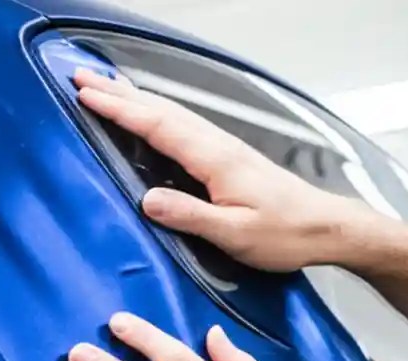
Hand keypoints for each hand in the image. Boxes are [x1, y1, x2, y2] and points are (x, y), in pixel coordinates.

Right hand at [74, 69, 391, 272]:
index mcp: (215, 159)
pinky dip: (157, 112)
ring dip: (135, 99)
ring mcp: (223, 148)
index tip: (86, 95)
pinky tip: (150, 115)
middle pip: (161, 110)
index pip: (159, 126)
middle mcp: (218, 145)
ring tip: (105, 87)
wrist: (326, 228)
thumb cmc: (284, 235)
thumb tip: (146, 200)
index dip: (120, 110)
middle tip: (81, 78)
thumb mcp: (235, 235)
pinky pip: (182, 125)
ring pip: (171, 113)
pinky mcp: (228, 157)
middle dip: (119, 93)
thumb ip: (191, 216)